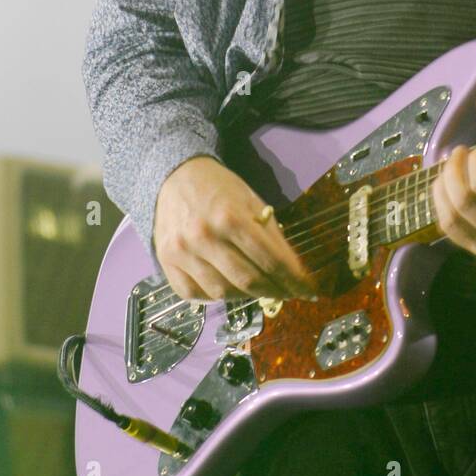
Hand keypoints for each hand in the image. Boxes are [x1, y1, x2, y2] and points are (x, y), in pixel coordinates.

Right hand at [153, 155, 317, 302]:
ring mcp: (183, 251)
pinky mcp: (166, 261)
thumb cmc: (221, 189)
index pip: (271, 260)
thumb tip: (291, 271)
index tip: (308, 291)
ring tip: (259, 289)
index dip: (293, 280)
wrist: (177, 176)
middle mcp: (205, 236)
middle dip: (275, 291)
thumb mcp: (252, 202)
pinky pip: (193, 294)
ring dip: (247, 297)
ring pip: (222, 293)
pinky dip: (214, 298)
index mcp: (231, 217)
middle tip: (287, 293)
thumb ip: (270, 235)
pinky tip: (228, 290)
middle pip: (248, 281)